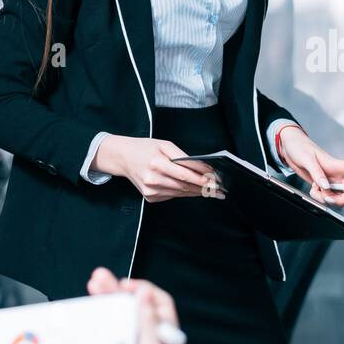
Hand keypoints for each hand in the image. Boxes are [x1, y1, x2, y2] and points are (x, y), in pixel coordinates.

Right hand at [88, 268, 182, 343]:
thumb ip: (147, 320)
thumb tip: (145, 293)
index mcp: (167, 333)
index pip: (157, 300)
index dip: (140, 289)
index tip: (123, 285)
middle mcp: (154, 338)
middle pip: (135, 306)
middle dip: (116, 291)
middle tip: (97, 279)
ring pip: (122, 317)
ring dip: (107, 302)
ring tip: (91, 288)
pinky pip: (114, 333)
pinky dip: (103, 321)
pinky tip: (91, 313)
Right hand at [94, 135, 222, 202]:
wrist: (123, 158)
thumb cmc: (145, 148)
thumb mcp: (164, 145)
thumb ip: (183, 157)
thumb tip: (202, 168)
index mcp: (157, 163)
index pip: (185, 174)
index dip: (203, 178)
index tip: (217, 180)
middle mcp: (153, 179)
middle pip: (185, 186)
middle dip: (205, 188)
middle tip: (221, 190)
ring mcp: (151, 191)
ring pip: (180, 193)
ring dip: (198, 192)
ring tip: (213, 192)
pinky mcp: (150, 197)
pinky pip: (172, 196)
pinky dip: (184, 193)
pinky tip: (194, 190)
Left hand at [276, 126, 343, 207]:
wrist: (290, 148)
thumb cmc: (300, 148)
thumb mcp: (307, 159)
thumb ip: (317, 173)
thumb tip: (326, 186)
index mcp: (334, 164)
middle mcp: (335, 174)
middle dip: (340, 199)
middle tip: (326, 197)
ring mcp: (330, 180)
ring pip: (338, 197)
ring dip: (326, 199)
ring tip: (314, 190)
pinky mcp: (323, 185)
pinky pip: (327, 197)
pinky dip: (319, 197)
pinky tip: (313, 189)